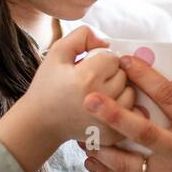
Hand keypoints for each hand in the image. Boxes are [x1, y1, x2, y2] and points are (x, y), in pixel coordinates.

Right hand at [21, 25, 136, 145]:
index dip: (100, 60)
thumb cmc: (48, 86)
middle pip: (123, 75)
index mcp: (86, 78)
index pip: (112, 58)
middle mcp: (100, 100)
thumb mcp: (57, 52)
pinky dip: (122, 109)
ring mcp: (107, 120)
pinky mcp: (112, 135)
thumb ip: (82, 36)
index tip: (86, 69)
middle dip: (110, 75)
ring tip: (98, 94)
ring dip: (118, 91)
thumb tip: (106, 41)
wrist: (40, 123)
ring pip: (130, 93)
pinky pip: (131, 113)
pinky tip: (105, 108)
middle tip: (91, 82)